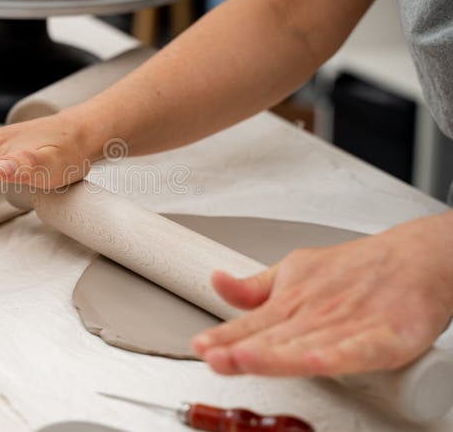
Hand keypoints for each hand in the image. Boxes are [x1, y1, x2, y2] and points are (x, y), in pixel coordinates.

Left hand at [191, 211, 452, 376]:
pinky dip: (338, 354)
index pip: (251, 324)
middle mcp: (316, 315)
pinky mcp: (386, 338)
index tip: (202, 346)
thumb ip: (254, 290)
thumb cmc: (355, 271)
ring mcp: (349, 326)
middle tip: (215, 356)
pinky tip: (316, 361)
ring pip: (308, 345)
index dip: (225, 337)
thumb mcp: (294, 273)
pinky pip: (359, 350)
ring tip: (246, 358)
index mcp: (292, 303)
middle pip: (275, 338)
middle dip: (243, 349)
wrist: (417, 258)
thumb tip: (217, 282)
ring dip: (277, 355)